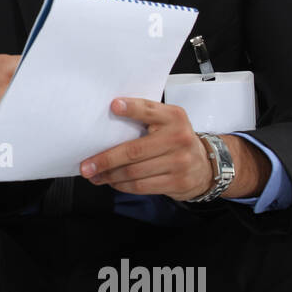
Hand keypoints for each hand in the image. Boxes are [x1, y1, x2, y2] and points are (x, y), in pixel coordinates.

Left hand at [78, 97, 218, 200]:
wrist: (205, 166)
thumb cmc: (175, 140)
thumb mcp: (167, 121)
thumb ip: (146, 117)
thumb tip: (109, 118)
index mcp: (174, 117)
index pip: (150, 110)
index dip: (132, 108)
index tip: (113, 106)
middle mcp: (178, 138)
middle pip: (134, 151)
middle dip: (105, 160)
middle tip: (86, 166)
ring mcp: (179, 162)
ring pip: (134, 172)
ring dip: (109, 176)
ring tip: (95, 176)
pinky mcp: (177, 182)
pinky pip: (141, 186)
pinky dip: (122, 185)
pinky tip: (112, 182)